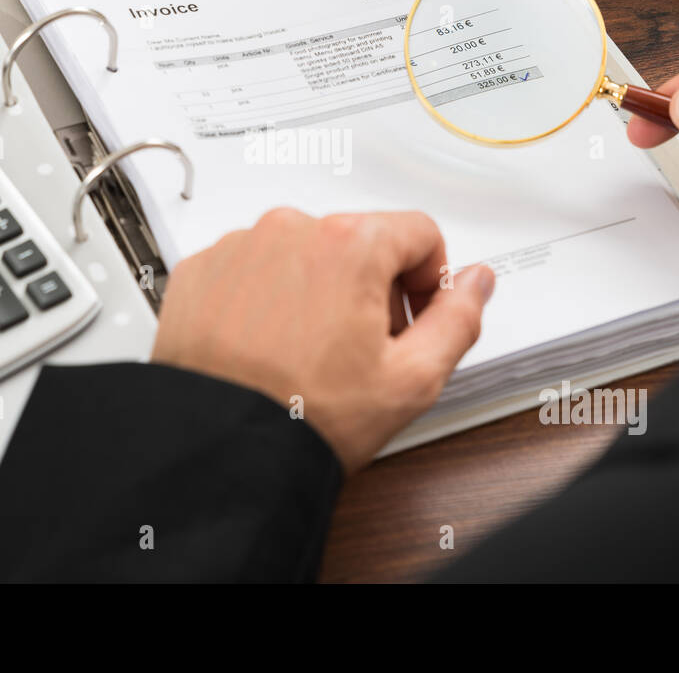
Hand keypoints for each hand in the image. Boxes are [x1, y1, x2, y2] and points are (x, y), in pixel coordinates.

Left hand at [151, 208, 495, 470]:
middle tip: (363, 350)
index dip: (429, 280)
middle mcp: (290, 230)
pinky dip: (267, 297)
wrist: (220, 447)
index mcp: (349, 245)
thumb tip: (475, 283)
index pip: (420, 232)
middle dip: (372, 288)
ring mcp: (240, 247)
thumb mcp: (411, 380)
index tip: (413, 317)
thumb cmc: (304, 416)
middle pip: (359, 241)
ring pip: (305, 253)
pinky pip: (253, 267)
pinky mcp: (202, 270)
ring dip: (319, 291)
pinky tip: (270, 346)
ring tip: (311, 354)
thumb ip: (458, 319)